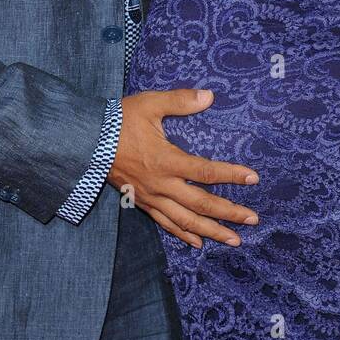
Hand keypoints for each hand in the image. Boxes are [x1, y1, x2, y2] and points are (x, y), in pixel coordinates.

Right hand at [107, 88, 259, 248]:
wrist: (86, 141)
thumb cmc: (118, 121)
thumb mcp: (149, 104)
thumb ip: (180, 101)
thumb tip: (209, 96)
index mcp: (166, 160)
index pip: (206, 172)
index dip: (231, 175)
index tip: (253, 178)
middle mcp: (161, 184)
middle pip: (201, 204)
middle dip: (229, 213)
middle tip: (253, 220)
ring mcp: (151, 197)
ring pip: (186, 220)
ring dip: (212, 231)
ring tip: (234, 241)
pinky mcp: (142, 203)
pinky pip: (166, 223)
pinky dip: (183, 234)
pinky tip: (198, 243)